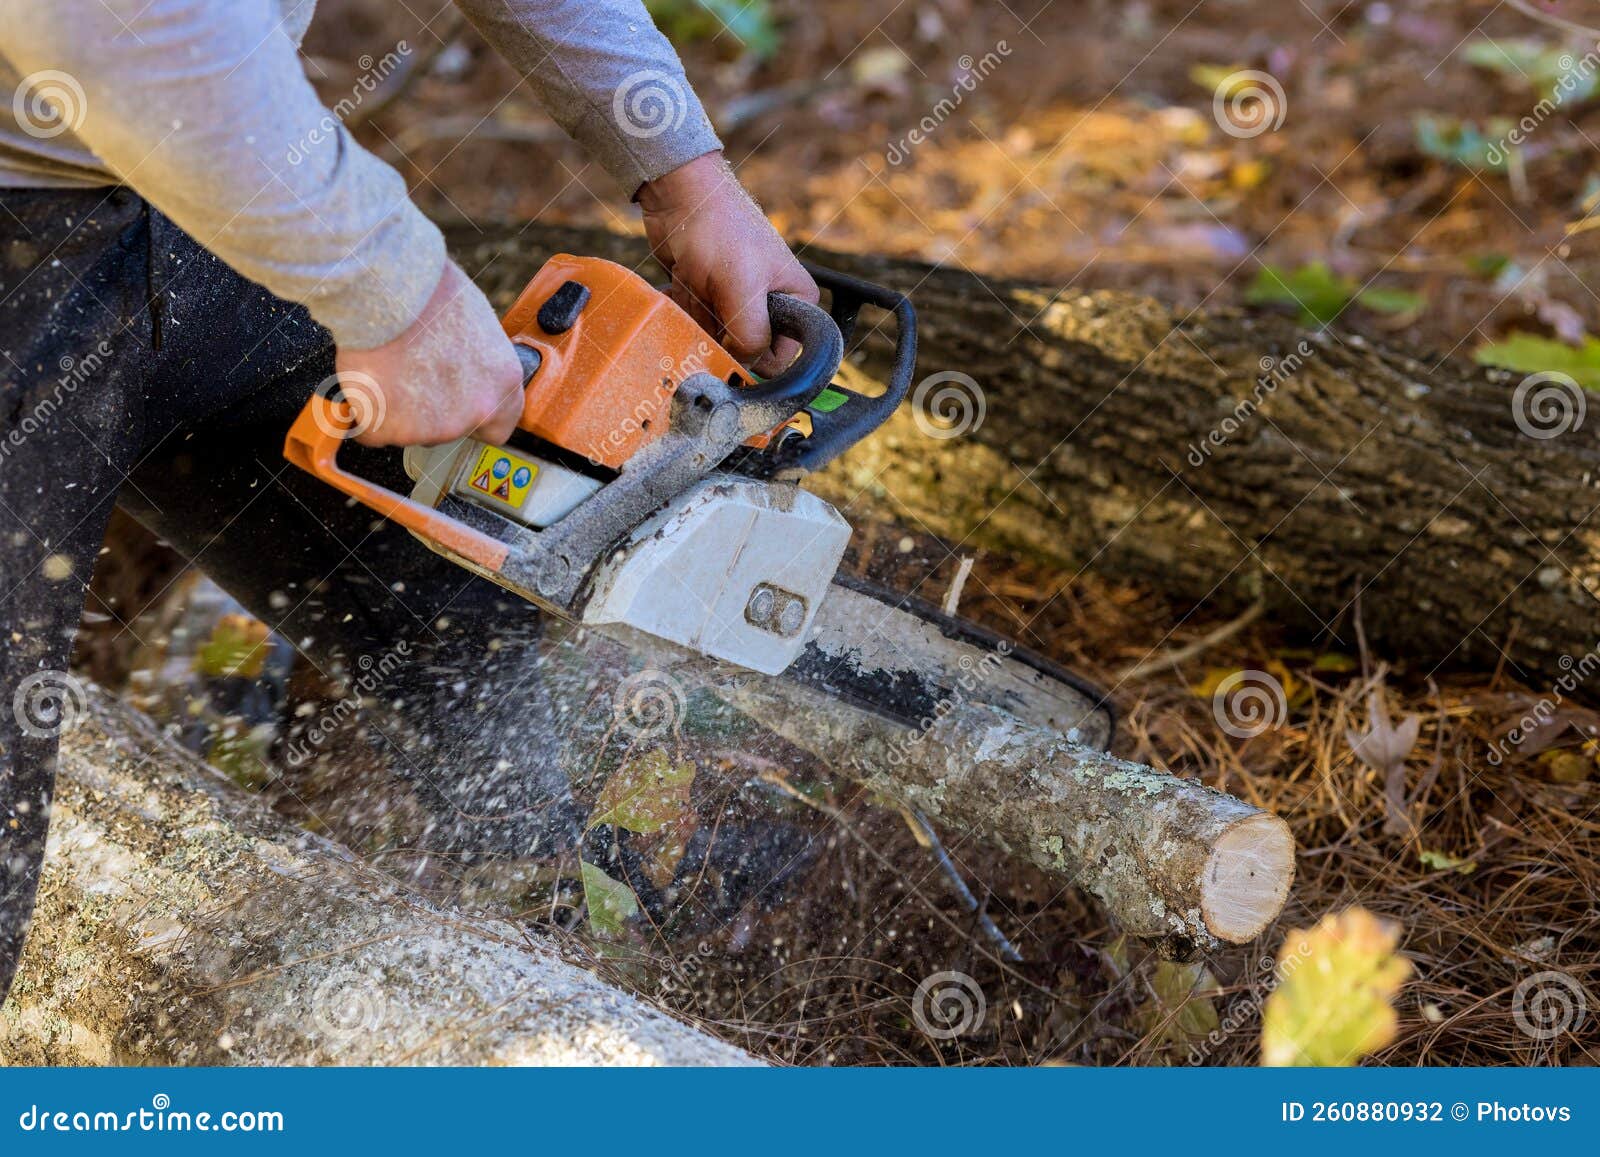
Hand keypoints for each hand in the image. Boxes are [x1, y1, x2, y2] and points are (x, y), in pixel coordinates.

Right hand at [335, 260, 523, 447]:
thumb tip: (466, 370)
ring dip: (398, 411)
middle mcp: (475, 410)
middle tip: (412, 376)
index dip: (475, 419)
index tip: (457, 408)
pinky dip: (367, 412)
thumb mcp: (477, 325)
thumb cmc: (428, 293)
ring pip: (411, 432)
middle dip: (431, 412)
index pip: (499, 427)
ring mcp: (434, 426)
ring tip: (390, 369)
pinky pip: (374, 430)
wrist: (385, 291)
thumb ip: (478, 364)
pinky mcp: (391, 429)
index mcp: (503, 382)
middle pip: (450, 430)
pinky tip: (369, 379)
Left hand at [639, 151, 817, 376]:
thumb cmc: (719, 230)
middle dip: (717, 328)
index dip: (751, 356)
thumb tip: (742, 366)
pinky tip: (684, 278)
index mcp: (797, 304)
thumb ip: (751, 336)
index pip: (779, 359)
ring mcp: (737, 303)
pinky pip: (695, 324)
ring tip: (696, 279)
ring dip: (697, 314)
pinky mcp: (709, 299)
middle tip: (710, 295)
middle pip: (741, 351)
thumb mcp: (743, 289)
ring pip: (714, 339)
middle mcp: (771, 306)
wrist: (679, 196)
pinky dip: (683, 306)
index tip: (729, 333)